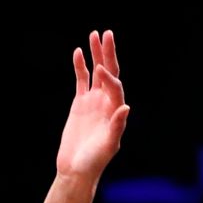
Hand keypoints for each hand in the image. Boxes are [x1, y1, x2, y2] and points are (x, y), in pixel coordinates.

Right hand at [56, 30, 129, 178]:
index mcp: (116, 111)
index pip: (116, 87)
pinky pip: (81, 80)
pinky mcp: (80, 103)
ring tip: (94, 35)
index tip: (100, 70)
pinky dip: (80, 67)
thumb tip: (126, 108)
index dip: (110, 77)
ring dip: (95, 54)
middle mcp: (107, 103)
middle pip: (110, 73)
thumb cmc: (95, 161)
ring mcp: (94, 102)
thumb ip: (117, 126)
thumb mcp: (109, 145)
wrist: (77, 168)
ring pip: (95, 73)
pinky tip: (78, 52)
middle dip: (108, 54)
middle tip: (107, 34)